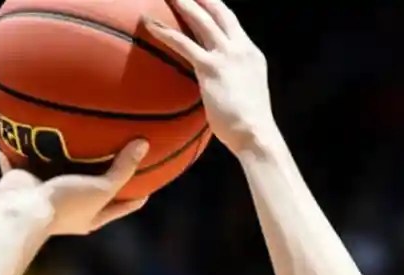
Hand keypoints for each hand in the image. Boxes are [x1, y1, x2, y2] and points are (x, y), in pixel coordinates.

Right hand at [0, 139, 149, 236]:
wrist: (23, 211)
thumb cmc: (66, 204)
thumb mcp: (101, 189)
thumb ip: (122, 169)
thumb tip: (144, 145)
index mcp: (88, 216)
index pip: (119, 207)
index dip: (135, 198)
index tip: (149, 186)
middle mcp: (66, 207)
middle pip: (88, 190)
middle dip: (98, 176)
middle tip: (111, 154)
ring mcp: (43, 195)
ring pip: (54, 174)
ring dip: (59, 161)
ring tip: (67, 140)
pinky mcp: (21, 182)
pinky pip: (18, 163)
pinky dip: (15, 153)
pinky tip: (16, 136)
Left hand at [144, 0, 275, 155]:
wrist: (255, 133)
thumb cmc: (247, 126)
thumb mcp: (243, 95)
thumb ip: (231, 83)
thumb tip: (216, 88)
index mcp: (250, 53)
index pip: (230, 23)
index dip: (216, 9)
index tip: (205, 0)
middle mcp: (240, 48)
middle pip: (219, 12)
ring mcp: (226, 56)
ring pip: (201, 20)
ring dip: (183, 3)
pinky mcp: (211, 68)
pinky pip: (183, 44)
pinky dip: (164, 31)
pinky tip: (149, 24)